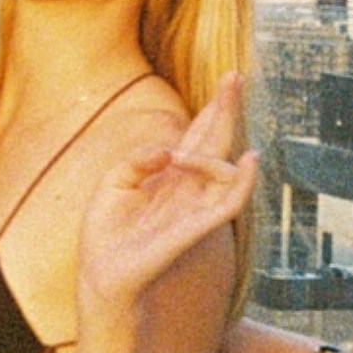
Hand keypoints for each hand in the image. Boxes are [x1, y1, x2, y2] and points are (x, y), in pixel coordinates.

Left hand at [76, 76, 258, 315]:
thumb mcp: (112, 184)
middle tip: (236, 76)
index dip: (212, 110)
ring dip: (221, 140)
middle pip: (215, 144)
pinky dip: (242, 183)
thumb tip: (168, 150)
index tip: (229, 79)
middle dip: (226, 110)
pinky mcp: (196, 229)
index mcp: (169, 177)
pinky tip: (251, 158)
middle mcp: (188, 189)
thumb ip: (137, 160)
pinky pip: (228, 205)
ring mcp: (195, 208)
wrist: (101, 276)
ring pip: (225, 169)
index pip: (198, 137)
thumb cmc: (106, 236)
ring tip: (210, 123)